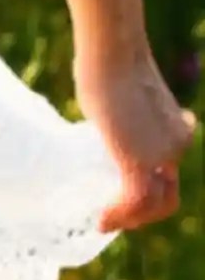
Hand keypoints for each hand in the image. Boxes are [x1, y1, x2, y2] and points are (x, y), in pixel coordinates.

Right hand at [74, 41, 196, 232]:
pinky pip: (135, 200)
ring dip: (130, 219)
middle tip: (112, 218)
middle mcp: (177, 145)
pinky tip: (101, 220)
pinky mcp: (140, 160)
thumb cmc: (110, 65)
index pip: (168, 173)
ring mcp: (162, 154)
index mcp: (178, 130)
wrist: (113, 56)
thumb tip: (107, 114)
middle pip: (167, 196)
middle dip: (142, 214)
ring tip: (104, 223)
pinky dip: (119, 215)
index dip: (148, 192)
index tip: (119, 199)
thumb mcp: (125, 95)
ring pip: (154, 205)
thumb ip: (126, 114)